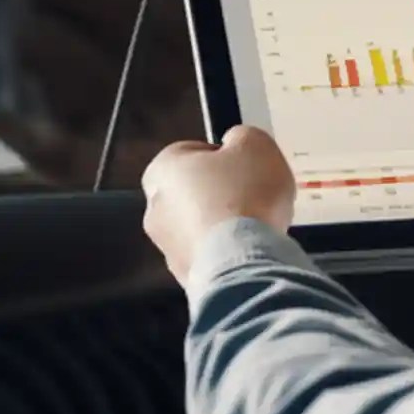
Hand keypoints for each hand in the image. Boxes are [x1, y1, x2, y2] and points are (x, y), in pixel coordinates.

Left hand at [141, 126, 294, 284]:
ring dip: (225, 226)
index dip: (224, 156)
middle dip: (223, 194)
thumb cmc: (244, 198)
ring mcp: (168, 247)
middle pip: (195, 192)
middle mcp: (156, 208)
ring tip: (257, 226)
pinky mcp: (186, 276)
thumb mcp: (254, 143)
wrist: (244, 262)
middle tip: (254, 194)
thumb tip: (238, 144)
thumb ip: (241, 137)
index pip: (192, 152)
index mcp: (163, 168)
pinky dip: (228, 253)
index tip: (245, 164)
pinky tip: (251, 250)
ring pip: (202, 227)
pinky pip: (211, 256)